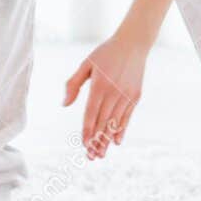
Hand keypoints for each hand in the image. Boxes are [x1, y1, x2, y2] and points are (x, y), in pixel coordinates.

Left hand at [63, 27, 149, 156]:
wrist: (133, 43)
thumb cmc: (106, 53)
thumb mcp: (86, 64)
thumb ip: (73, 84)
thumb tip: (64, 104)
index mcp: (99, 86)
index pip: (91, 113)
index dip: (87, 130)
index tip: (83, 144)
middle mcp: (113, 92)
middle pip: (103, 122)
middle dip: (96, 141)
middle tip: (91, 157)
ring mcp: (126, 95)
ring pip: (115, 122)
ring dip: (107, 140)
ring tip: (101, 154)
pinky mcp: (135, 95)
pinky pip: (127, 117)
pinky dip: (121, 130)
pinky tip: (116, 141)